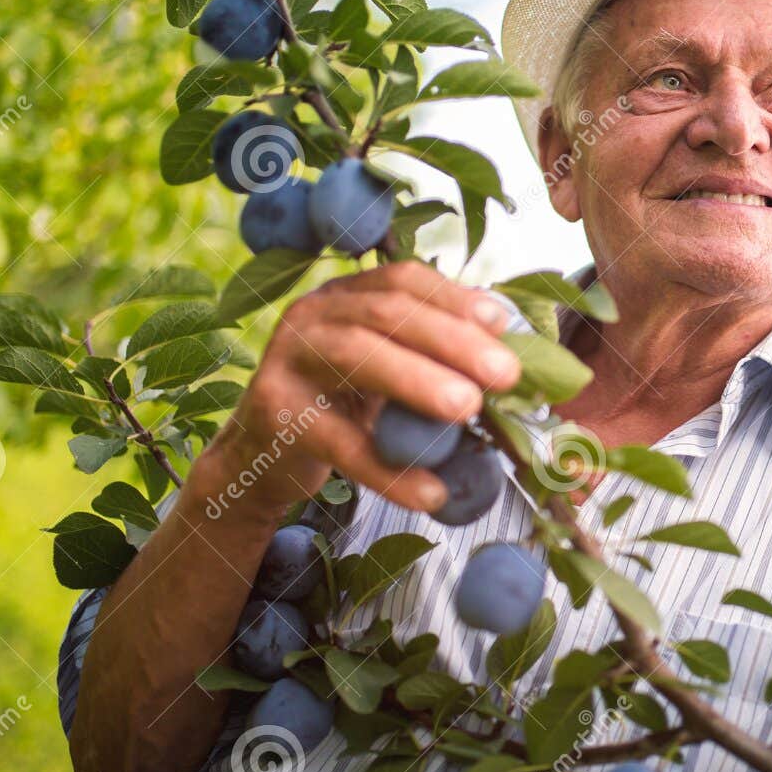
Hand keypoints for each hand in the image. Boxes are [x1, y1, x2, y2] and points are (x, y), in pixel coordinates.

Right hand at [212, 261, 521, 515]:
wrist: (260, 454)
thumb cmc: (342, 405)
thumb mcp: (387, 370)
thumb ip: (435, 356)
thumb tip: (511, 354)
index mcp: (347, 296)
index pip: (404, 280)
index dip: (455, 298)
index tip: (502, 325)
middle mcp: (313, 315)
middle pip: (388, 313)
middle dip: (453, 340)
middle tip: (506, 374)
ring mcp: (287, 360)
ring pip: (357, 358)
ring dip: (419, 382)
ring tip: (469, 409)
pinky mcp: (273, 415)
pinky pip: (338, 442)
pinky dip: (388, 470)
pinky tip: (431, 491)